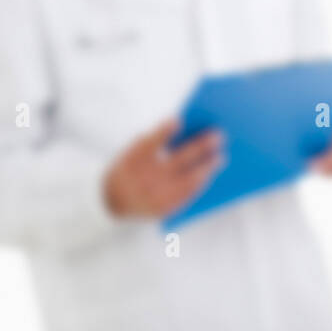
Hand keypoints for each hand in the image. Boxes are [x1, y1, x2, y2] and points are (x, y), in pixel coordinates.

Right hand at [102, 117, 225, 217]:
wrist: (110, 204)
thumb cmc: (129, 169)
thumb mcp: (129, 154)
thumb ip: (151, 142)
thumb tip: (184, 128)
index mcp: (130, 162)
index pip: (147, 144)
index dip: (162, 132)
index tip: (179, 120)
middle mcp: (142, 180)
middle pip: (176, 161)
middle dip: (199, 147)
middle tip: (219, 135)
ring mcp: (154, 196)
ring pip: (188, 180)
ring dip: (207, 168)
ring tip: (221, 157)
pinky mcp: (163, 210)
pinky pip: (187, 196)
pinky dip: (200, 184)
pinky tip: (210, 174)